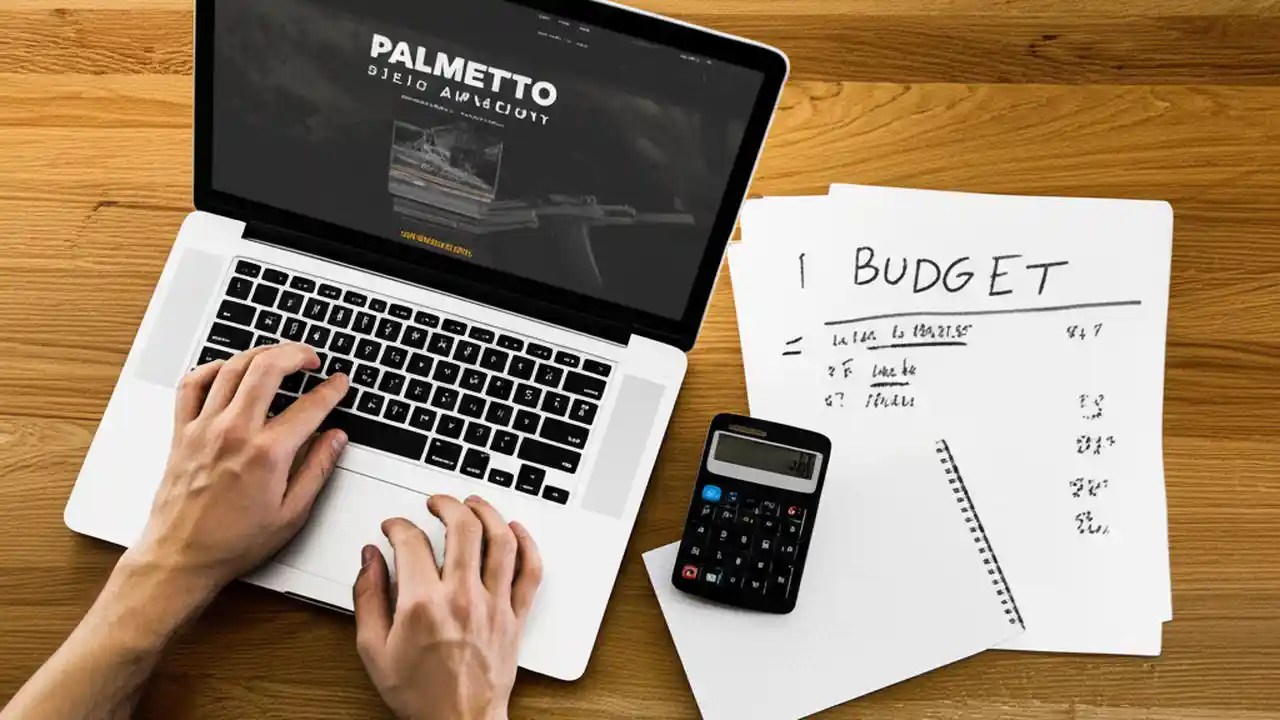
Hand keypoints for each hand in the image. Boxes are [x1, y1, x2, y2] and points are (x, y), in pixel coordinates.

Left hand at [130, 342, 350, 594]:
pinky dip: (212, 368)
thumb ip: (317, 470)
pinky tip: (228, 370)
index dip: (331, 390)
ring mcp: (204, 429)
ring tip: (277, 355)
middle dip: (295, 353)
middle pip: (267, 369)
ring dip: (260, 353)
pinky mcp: (182, 432)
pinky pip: (192, 385)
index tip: (339, 384)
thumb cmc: (232, 543)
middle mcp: (233, 433)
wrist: (180, 557)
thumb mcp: (291, 515)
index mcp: (266, 454)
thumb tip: (335, 439)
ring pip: (232, 368)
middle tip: (310, 358)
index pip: (309, 407)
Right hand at [353, 495, 542, 719]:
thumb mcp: (373, 651)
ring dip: (487, 512)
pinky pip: (530, 570)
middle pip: (463, 527)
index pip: (411, 542)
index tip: (393, 527)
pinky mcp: (516, 615)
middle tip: (436, 502)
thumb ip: (368, 598)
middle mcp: (463, 598)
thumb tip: (370, 559)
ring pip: (500, 540)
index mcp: (423, 605)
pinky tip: (514, 530)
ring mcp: (494, 604)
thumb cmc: (419, 694)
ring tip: (473, 503)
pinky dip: (526, 543)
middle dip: (446, 504)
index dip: (398, 526)